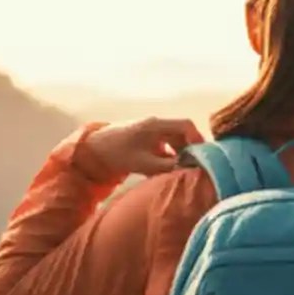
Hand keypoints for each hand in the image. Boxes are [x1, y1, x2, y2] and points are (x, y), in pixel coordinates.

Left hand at [83, 117, 205, 176]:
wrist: (92, 149)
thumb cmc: (117, 154)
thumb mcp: (145, 163)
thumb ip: (168, 166)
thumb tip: (189, 170)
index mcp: (156, 125)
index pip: (186, 125)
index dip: (197, 139)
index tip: (201, 156)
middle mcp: (155, 124)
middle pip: (182, 133)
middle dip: (189, 149)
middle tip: (194, 166)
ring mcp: (150, 130)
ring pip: (173, 139)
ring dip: (179, 153)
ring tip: (180, 170)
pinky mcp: (144, 138)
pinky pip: (164, 144)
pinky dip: (169, 155)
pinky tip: (167, 169)